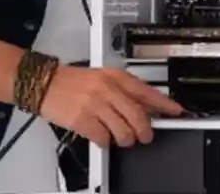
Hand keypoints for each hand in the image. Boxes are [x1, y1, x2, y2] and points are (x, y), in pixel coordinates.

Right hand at [40, 65, 183, 148]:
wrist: (44, 83)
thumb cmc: (72, 81)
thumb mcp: (102, 78)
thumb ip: (124, 91)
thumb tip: (147, 105)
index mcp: (115, 76)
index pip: (147, 91)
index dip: (164, 104)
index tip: (175, 111)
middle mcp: (107, 89)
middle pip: (138, 116)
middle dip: (146, 131)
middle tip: (145, 136)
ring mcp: (95, 105)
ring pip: (124, 131)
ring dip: (126, 140)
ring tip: (122, 138)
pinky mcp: (83, 120)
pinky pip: (104, 138)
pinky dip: (106, 143)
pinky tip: (103, 138)